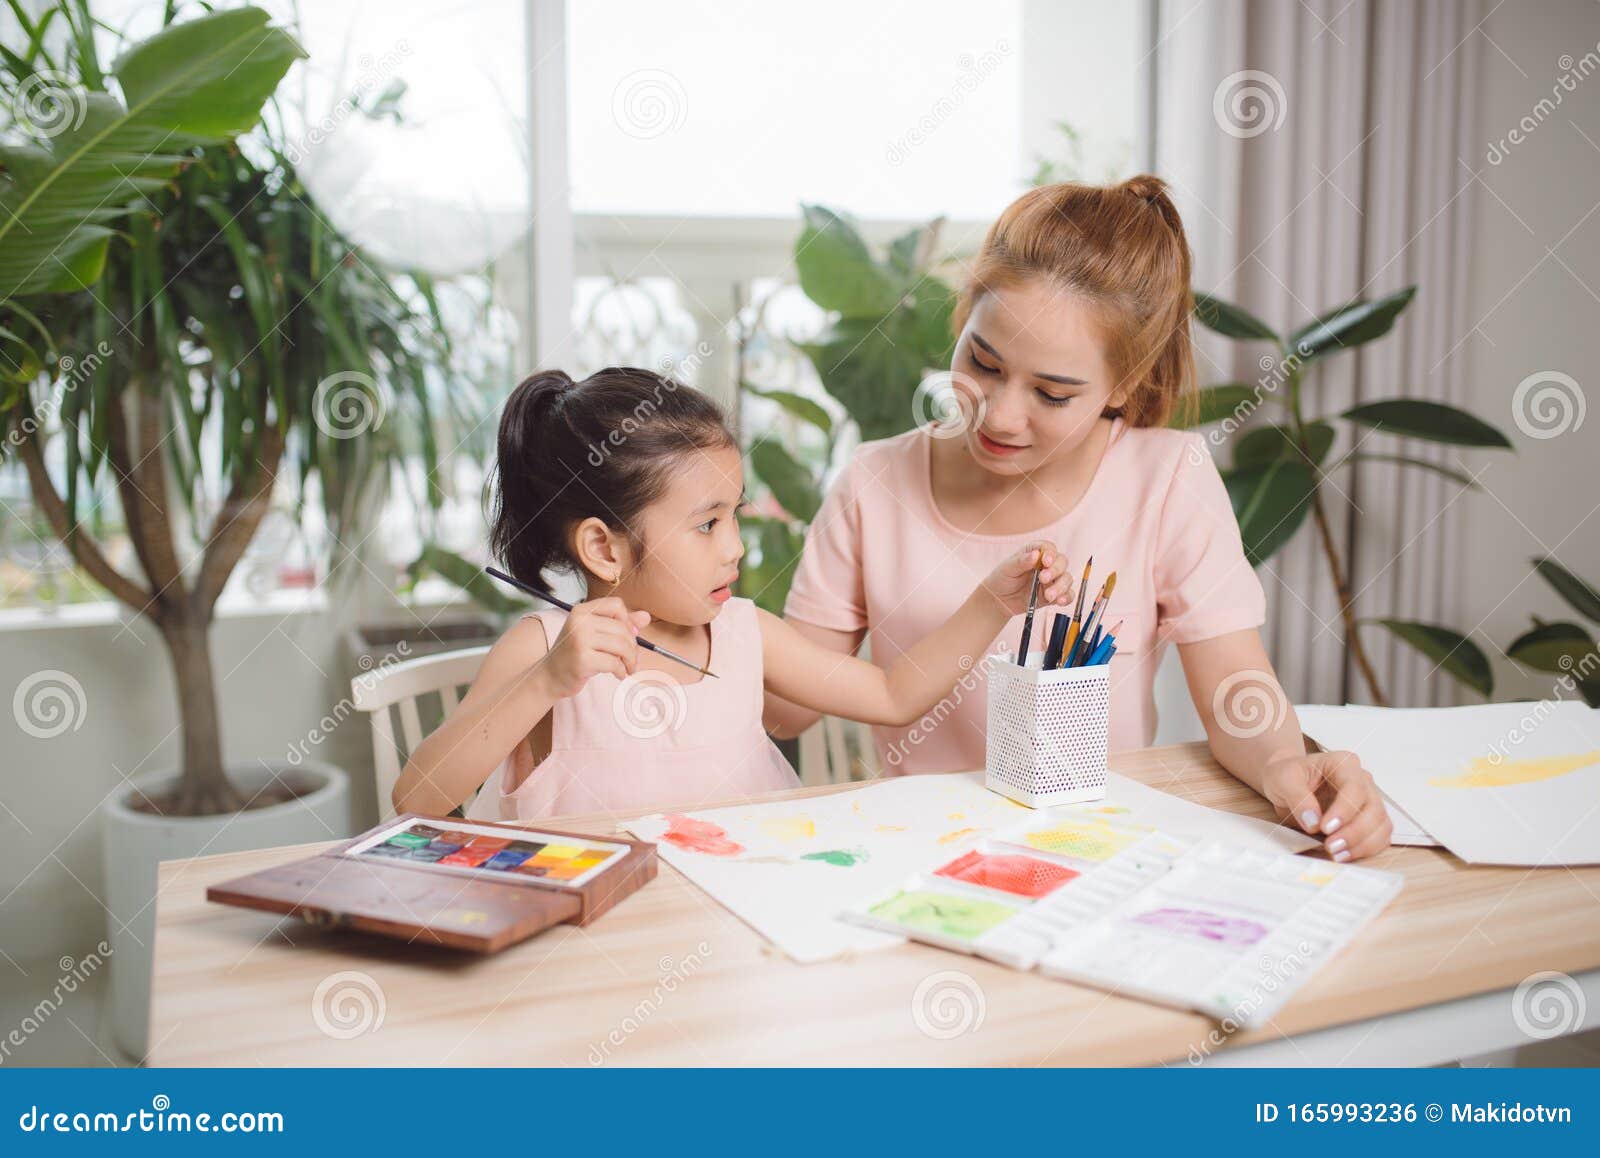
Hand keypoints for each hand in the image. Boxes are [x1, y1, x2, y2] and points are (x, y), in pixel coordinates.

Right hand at [537, 597, 651, 697]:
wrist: (550, 676)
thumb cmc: (574, 654)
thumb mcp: (594, 634)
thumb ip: (620, 624)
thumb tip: (646, 617)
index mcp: (582, 610)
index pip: (617, 605)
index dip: (628, 620)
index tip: (629, 636)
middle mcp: (580, 621)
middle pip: (622, 628)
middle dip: (632, 647)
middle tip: (631, 660)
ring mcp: (580, 639)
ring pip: (621, 646)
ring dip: (630, 660)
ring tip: (627, 668)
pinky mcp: (582, 659)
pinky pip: (614, 663)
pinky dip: (621, 671)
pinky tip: (618, 675)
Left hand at [980, 541, 1075, 619]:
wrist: (1000, 599)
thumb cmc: (1003, 578)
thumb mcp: (1008, 568)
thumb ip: (1021, 561)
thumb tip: (1035, 555)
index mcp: (1035, 552)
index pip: (1049, 548)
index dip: (1050, 553)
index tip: (1045, 561)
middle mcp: (1047, 565)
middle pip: (1062, 562)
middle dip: (1055, 570)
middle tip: (1043, 579)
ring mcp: (1053, 580)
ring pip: (1067, 579)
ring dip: (1060, 586)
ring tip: (1048, 595)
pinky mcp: (1055, 595)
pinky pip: (1067, 595)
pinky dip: (1066, 598)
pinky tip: (1059, 601)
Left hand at [1260, 750, 1392, 861]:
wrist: (1288, 783)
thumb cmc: (1288, 776)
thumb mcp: (1282, 780)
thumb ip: (1297, 798)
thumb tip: (1313, 821)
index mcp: (1343, 764)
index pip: (1354, 787)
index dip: (1344, 810)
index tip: (1325, 828)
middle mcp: (1362, 780)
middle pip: (1374, 809)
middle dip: (1355, 832)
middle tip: (1331, 846)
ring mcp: (1369, 800)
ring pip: (1381, 825)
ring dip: (1363, 844)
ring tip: (1337, 854)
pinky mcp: (1369, 820)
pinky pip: (1379, 837)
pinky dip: (1366, 849)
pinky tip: (1345, 855)